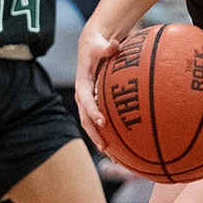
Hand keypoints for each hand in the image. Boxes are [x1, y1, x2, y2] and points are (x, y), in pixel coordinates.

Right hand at [74, 25, 124, 154]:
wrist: (90, 47)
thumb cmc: (97, 46)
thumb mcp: (100, 44)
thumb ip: (106, 47)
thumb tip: (115, 45)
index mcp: (82, 83)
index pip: (85, 100)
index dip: (93, 111)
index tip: (103, 121)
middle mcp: (83, 96)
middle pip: (86, 119)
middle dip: (95, 134)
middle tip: (106, 148)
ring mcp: (88, 103)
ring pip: (91, 126)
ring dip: (101, 141)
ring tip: (114, 158)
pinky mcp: (94, 105)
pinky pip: (99, 123)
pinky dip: (108, 136)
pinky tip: (120, 151)